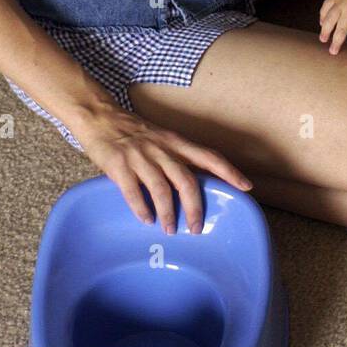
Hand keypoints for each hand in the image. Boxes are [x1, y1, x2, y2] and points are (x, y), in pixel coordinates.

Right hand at [71, 100, 253, 233]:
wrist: (100, 116)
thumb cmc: (133, 131)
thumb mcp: (161, 139)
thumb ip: (176, 158)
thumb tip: (193, 185)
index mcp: (175, 142)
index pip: (209, 156)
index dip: (229, 171)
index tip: (246, 187)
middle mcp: (161, 149)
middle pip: (186, 180)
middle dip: (195, 206)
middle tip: (196, 228)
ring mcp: (140, 156)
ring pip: (161, 188)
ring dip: (168, 212)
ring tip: (170, 229)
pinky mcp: (119, 165)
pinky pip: (132, 191)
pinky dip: (141, 208)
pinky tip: (146, 219)